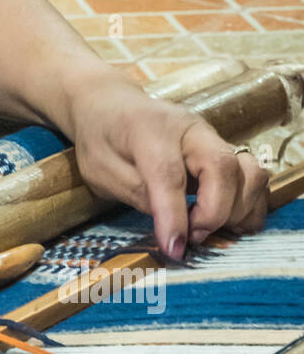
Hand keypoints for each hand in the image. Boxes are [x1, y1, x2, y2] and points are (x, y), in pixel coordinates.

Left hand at [65, 73, 269, 259]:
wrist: (112, 105)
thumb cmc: (101, 138)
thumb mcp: (100, 169)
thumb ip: (136, 193)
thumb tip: (173, 226)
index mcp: (149, 128)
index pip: (169, 173)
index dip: (174, 215)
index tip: (174, 249)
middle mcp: (191, 129)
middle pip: (222, 167)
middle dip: (214, 212)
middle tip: (190, 237)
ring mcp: (213, 138)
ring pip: (249, 172)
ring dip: (237, 209)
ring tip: (207, 229)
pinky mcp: (225, 151)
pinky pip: (254, 178)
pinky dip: (248, 205)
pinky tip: (227, 222)